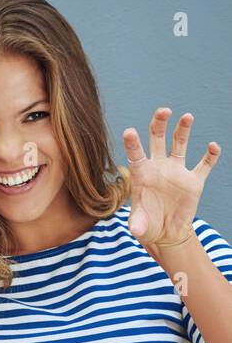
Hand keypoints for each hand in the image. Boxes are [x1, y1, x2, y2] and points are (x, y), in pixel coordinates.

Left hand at [123, 108, 219, 248]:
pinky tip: (213, 146)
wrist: (166, 231)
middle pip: (157, 138)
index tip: (129, 131)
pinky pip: (203, 166)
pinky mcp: (194, 181)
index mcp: (141, 172)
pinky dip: (210, 156)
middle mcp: (158, 166)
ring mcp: (176, 172)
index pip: (135, 153)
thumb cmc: (148, 223)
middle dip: (159, 123)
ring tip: (187, 116)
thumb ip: (138, 225)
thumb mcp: (141, 225)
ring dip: (183, 130)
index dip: (132, 142)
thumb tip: (135, 232)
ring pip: (180, 144)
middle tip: (164, 110)